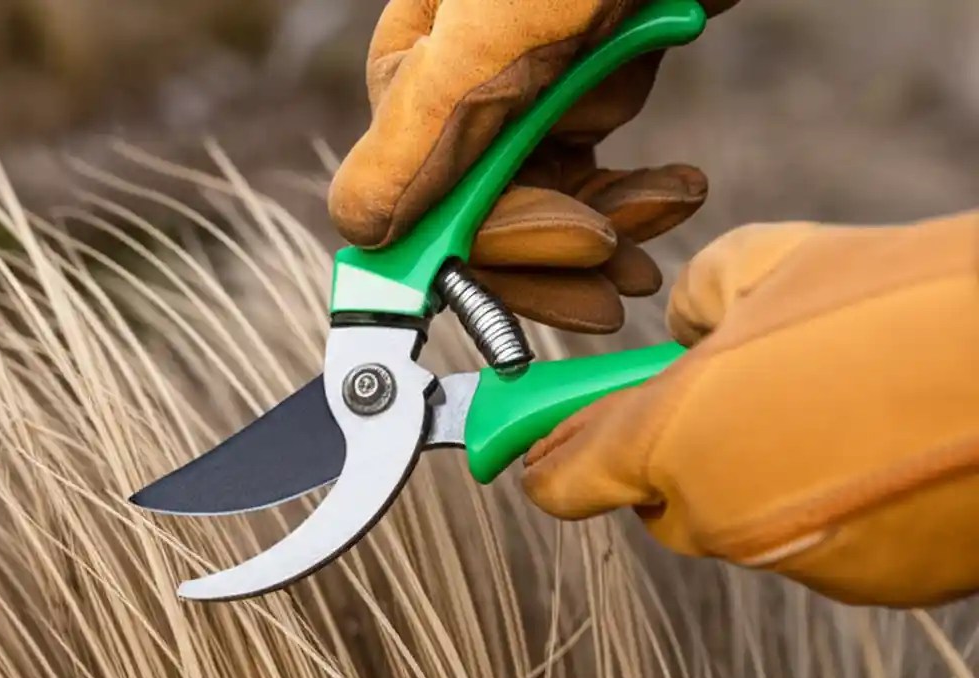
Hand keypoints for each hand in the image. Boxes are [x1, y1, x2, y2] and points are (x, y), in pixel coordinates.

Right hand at [329, 0, 738, 332]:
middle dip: (560, 250)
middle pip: (491, 209)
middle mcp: (463, 85)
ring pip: (553, 195)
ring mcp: (531, 83)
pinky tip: (678, 187)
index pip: (429, 198)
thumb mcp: (496, 33)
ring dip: (611, 223)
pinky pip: (600, 163)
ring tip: (665, 221)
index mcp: (417, 70)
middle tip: (619, 283)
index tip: (559, 287)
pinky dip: (639, 189)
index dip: (491, 251)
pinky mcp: (591, 78)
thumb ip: (420, 132)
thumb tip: (357, 229)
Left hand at [521, 211, 978, 607]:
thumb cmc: (897, 297)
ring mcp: (796, 560)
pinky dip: (816, 503)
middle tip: (722, 393)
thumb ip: (690, 305)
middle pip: (656, 501)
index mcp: (673, 438)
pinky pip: (808, 544)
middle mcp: (720, 516)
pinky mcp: (869, 584)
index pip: (566, 479)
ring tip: (824, 402)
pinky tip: (868, 444)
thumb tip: (683, 335)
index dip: (543, 460)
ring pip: (737, 520)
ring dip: (751, 473)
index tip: (529, 455)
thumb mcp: (761, 263)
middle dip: (670, 453)